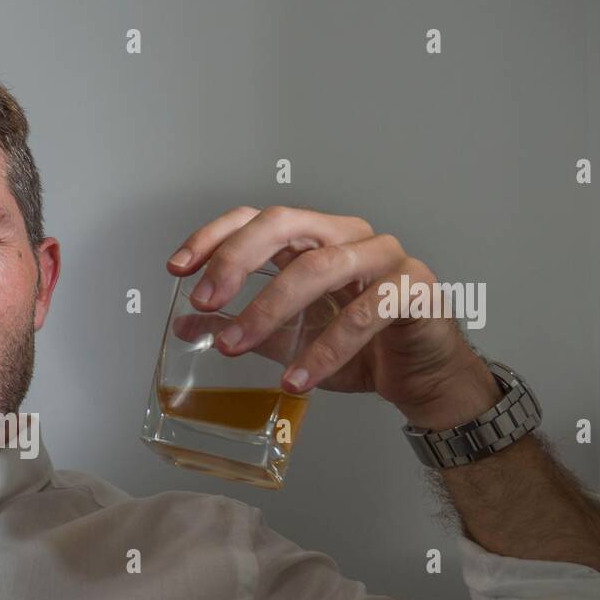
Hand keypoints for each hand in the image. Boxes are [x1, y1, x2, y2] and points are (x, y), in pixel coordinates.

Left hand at [166, 205, 500, 428]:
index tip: (178, 268)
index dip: (215, 237)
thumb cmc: (362, 348)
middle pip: (285, 225)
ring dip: (269, 309)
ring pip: (319, 267)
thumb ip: (241, 327)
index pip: (257, 219)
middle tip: (204, 300)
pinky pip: (363, 313)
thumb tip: (185, 327)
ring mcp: (384, 256)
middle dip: (236, 260)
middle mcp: (347, 236)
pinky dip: (324, 350)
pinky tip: (295, 379)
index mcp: (314, 239)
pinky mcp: (414, 288)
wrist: (422, 376)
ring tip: (233, 348)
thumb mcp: (287, 340)